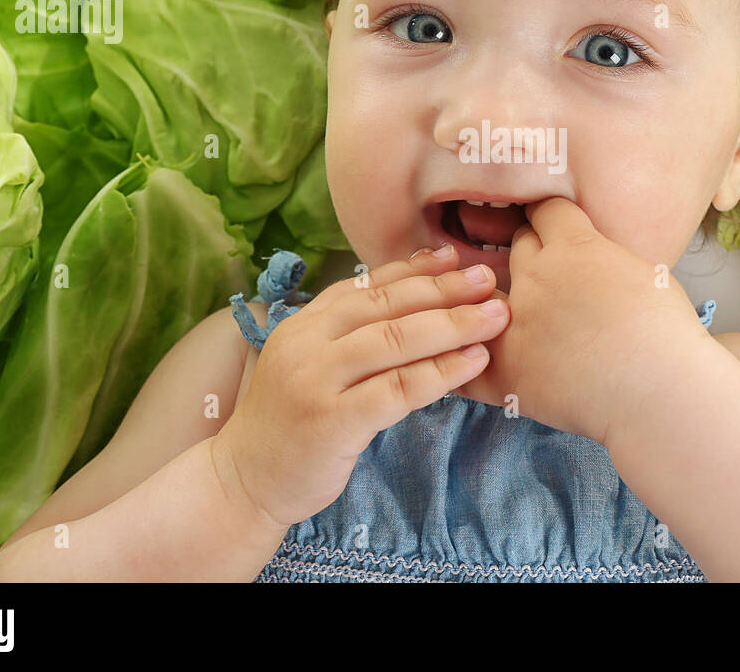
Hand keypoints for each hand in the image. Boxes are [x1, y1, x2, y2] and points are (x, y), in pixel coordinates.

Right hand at [214, 245, 508, 526]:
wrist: (244, 482)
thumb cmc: (290, 423)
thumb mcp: (312, 365)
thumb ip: (350, 335)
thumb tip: (414, 300)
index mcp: (304, 324)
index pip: (368, 286)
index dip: (415, 269)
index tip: (456, 258)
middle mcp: (307, 343)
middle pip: (387, 306)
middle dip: (443, 290)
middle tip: (488, 281)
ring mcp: (317, 381)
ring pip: (395, 340)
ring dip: (452, 325)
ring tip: (494, 317)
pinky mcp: (333, 421)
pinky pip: (398, 389)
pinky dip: (441, 372)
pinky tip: (474, 363)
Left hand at [453, 196, 709, 446]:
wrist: (660, 392)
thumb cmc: (667, 333)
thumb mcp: (646, 271)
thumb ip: (606, 257)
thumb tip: (596, 258)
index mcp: (575, 246)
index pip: (545, 211)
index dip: (549, 218)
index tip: (550, 225)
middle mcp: (537, 276)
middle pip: (518, 247)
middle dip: (531, 254)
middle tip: (547, 272)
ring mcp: (516, 322)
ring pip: (488, 296)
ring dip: (497, 299)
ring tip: (508, 310)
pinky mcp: (506, 370)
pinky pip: (465, 360)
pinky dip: (461, 359)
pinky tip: (460, 359)